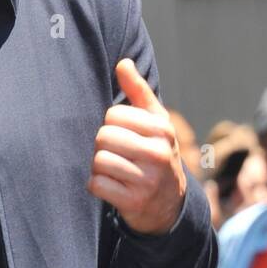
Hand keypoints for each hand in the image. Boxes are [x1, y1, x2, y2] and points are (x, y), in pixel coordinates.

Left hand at [87, 60, 186, 234]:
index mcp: (162, 129)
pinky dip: (98, 186)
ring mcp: (148, 180)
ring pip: (98, 161)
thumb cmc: (156, 153)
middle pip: (103, 137)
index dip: (111, 125)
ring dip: (99, 167)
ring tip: (115, 170)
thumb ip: (138, 92)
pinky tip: (112, 186)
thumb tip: (122, 63)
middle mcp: (159, 153)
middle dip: (103, 146)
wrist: (170, 204)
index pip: (113, 115)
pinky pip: (96, 184)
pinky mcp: (134, 202)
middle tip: (118, 155)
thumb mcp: (155, 122)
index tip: (124, 135)